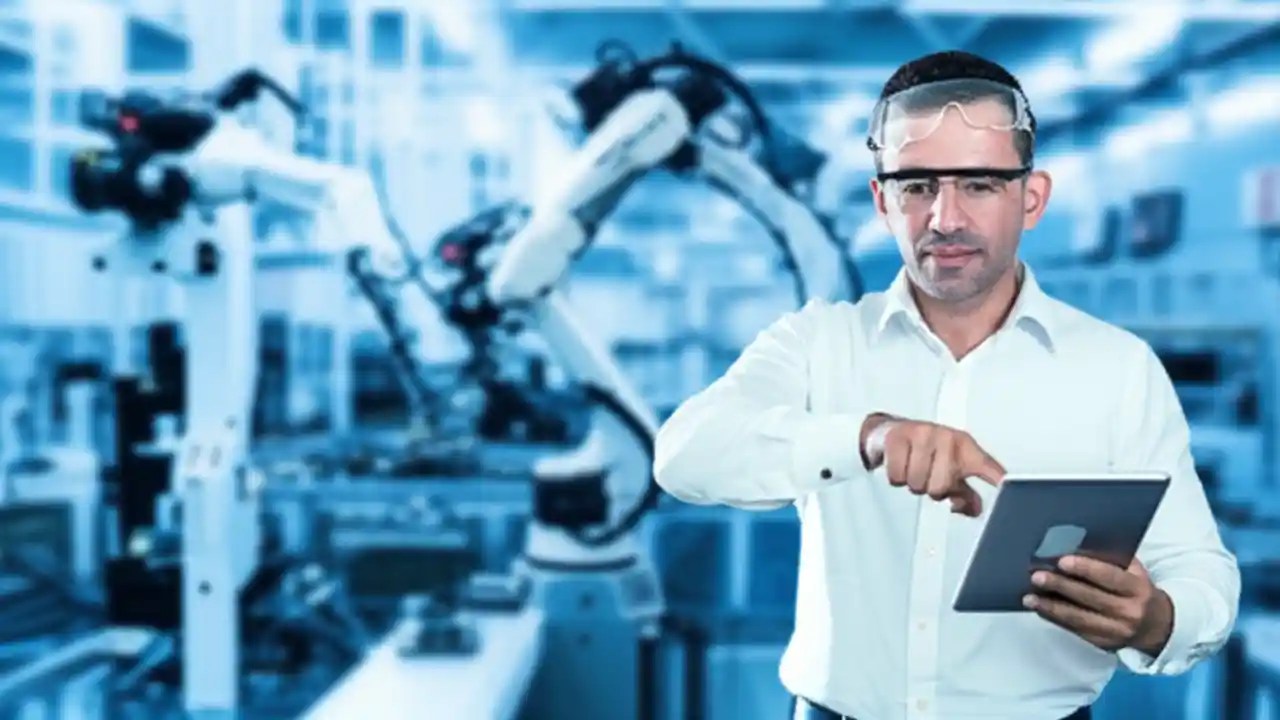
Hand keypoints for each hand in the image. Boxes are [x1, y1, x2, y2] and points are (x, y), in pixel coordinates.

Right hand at [864, 416, 1004, 516]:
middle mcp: (948, 438)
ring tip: (914, 469)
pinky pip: (897, 475)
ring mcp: (923, 434)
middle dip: (930, 488)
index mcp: (967, 448)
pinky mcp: (899, 436)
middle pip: (940, 487)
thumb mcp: (950, 472)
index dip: (999, 480)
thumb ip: (965, 494)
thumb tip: (973, 509)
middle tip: (928, 476)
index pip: (987, 467)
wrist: (894, 432)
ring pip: (917, 483)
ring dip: (912, 482)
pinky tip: (901, 464)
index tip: (1009, 489)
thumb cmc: (928, 453)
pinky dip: (896, 476)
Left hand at [1024, 555, 1172, 653]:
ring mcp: (1116, 631)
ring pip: (1079, 618)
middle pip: (1090, 598)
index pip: (1110, 577)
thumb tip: (1075, 546)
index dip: (1086, 569)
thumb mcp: (1134, 572)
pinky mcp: (1104, 643)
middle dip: (1061, 586)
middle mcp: (1129, 612)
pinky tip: (1040, 608)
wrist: (1157, 625)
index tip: (1062, 561)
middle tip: (1037, 576)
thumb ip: (1112, 560)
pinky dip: (1055, 618)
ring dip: (1051, 607)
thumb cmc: (1137, 589)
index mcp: (1138, 589)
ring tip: (1029, 597)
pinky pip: (1076, 630)